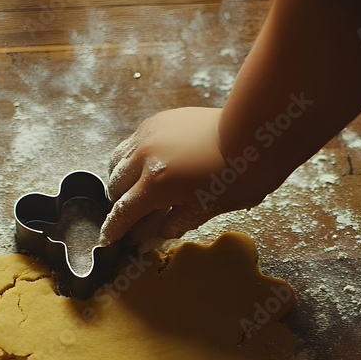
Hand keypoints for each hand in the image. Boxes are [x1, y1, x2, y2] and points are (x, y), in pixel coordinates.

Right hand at [99, 107, 271, 245]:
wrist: (253, 134)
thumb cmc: (236, 176)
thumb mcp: (204, 209)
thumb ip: (171, 224)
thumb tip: (150, 236)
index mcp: (154, 184)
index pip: (123, 212)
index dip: (114, 229)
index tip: (108, 239)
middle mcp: (143, 157)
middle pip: (115, 185)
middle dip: (120, 203)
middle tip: (133, 214)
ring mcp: (148, 134)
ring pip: (118, 160)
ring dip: (122, 178)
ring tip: (135, 188)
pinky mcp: (158, 120)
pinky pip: (133, 141)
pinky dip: (134, 157)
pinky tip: (149, 164)